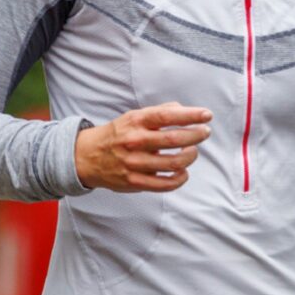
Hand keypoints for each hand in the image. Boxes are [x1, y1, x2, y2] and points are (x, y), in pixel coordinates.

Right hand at [74, 102, 212, 192]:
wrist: (87, 157)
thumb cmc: (117, 134)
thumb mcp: (133, 117)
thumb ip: (159, 113)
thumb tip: (184, 110)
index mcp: (136, 121)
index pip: (168, 116)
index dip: (191, 115)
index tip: (207, 115)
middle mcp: (135, 141)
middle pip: (174, 139)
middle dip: (196, 135)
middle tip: (205, 133)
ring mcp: (134, 163)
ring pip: (173, 163)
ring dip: (190, 157)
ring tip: (193, 152)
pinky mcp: (135, 182)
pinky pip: (165, 184)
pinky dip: (180, 178)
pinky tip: (183, 172)